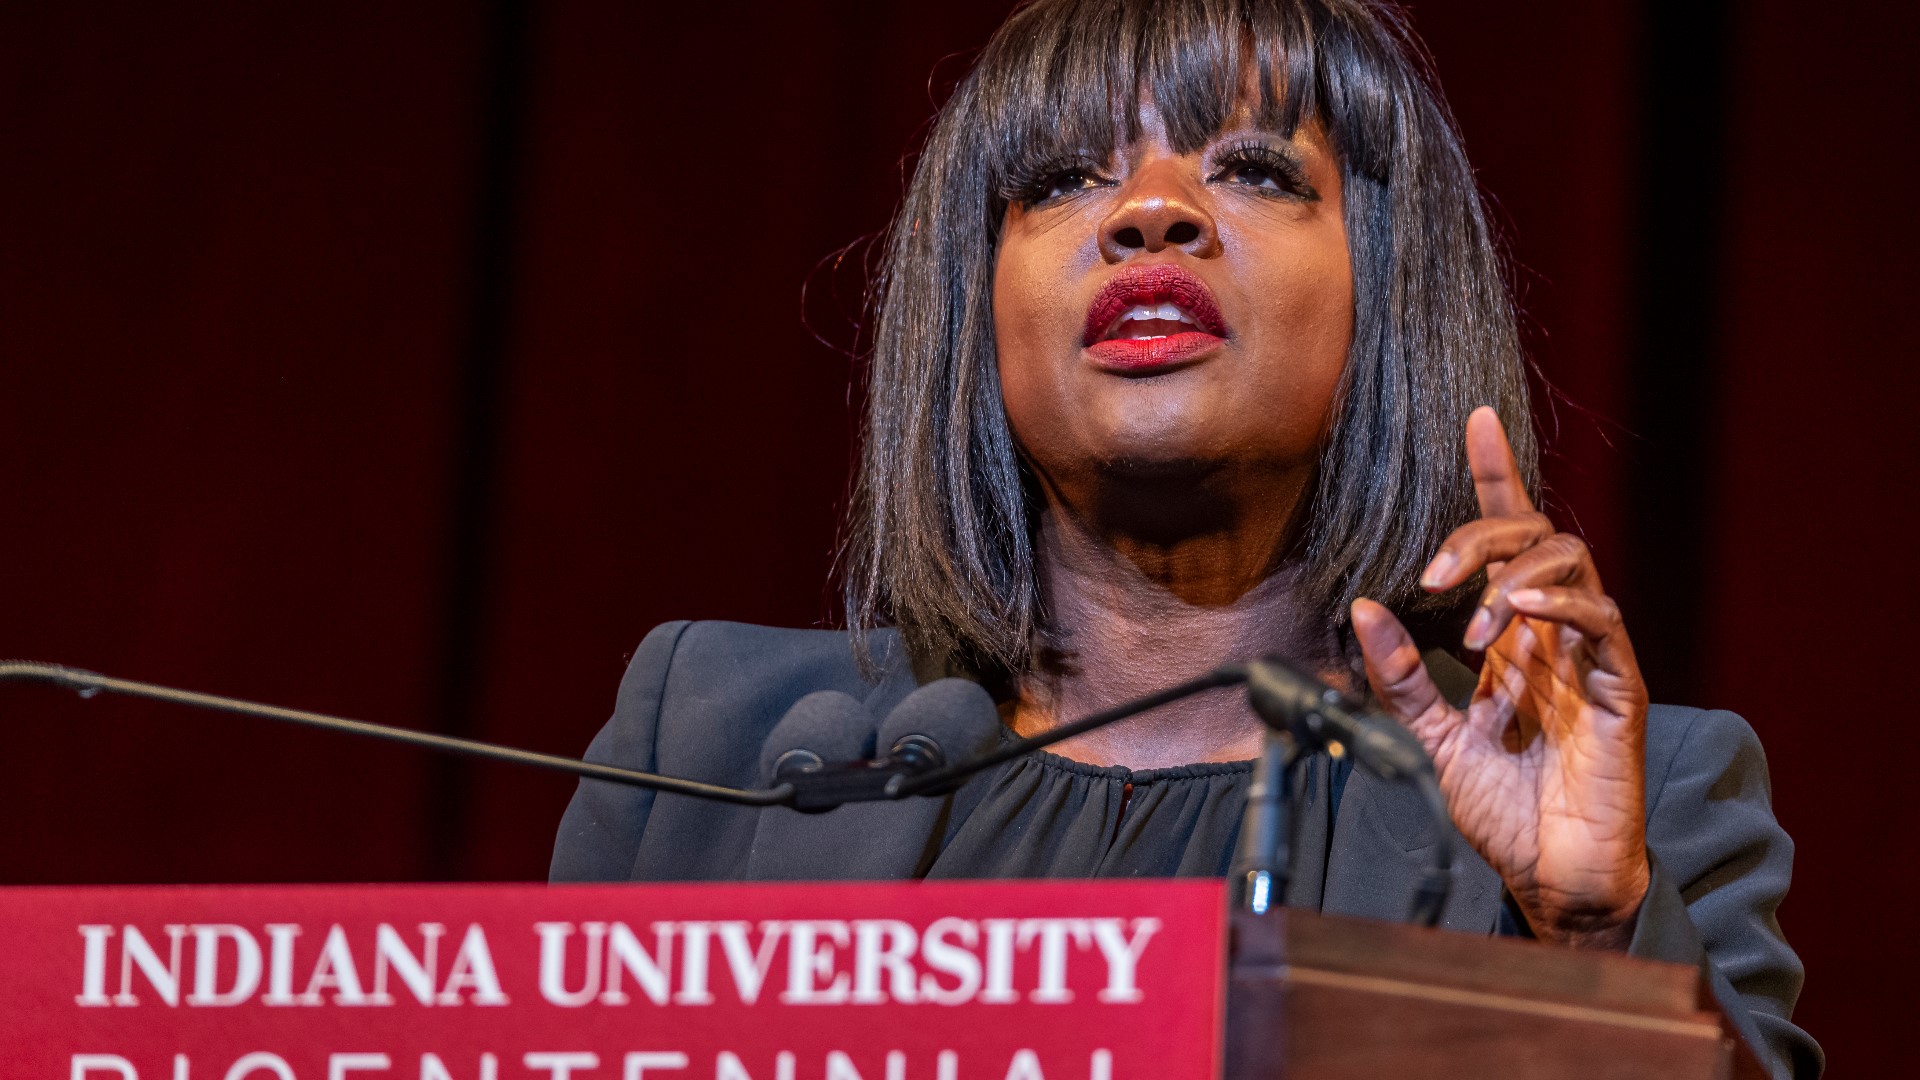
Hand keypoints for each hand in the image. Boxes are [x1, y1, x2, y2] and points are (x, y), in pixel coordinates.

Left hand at [1350, 407, 1650, 947]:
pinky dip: (1562, 609)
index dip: (1495, 475)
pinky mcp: (1620, 690)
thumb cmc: (1499, 807)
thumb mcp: (1426, 736)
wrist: (1549, 876)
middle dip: (1482, 535)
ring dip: (1515, 577)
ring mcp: (1591, 656)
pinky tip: (1522, 619)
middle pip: (1535, 535)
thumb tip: (1361, 607)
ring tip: (1476, 625)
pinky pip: (1603, 625)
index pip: (1509, 535)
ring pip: (1573, 564)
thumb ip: (1397, 676)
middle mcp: (1553, 631)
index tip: (1474, 419)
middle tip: (1434, 575)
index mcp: (1512, 632)